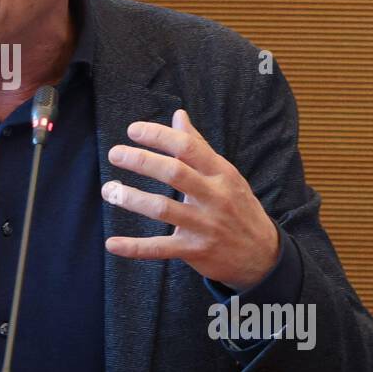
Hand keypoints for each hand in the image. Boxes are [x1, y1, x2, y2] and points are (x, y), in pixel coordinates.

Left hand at [102, 108, 279, 290]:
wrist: (263, 255)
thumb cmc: (238, 207)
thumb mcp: (226, 174)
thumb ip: (199, 146)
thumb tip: (179, 115)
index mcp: (221, 173)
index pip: (188, 148)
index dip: (159, 136)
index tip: (133, 130)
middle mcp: (214, 197)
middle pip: (174, 173)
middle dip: (141, 161)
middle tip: (115, 154)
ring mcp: (205, 225)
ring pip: (163, 209)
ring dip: (132, 198)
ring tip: (109, 191)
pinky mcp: (195, 251)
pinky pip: (160, 249)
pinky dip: (135, 247)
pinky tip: (112, 244)